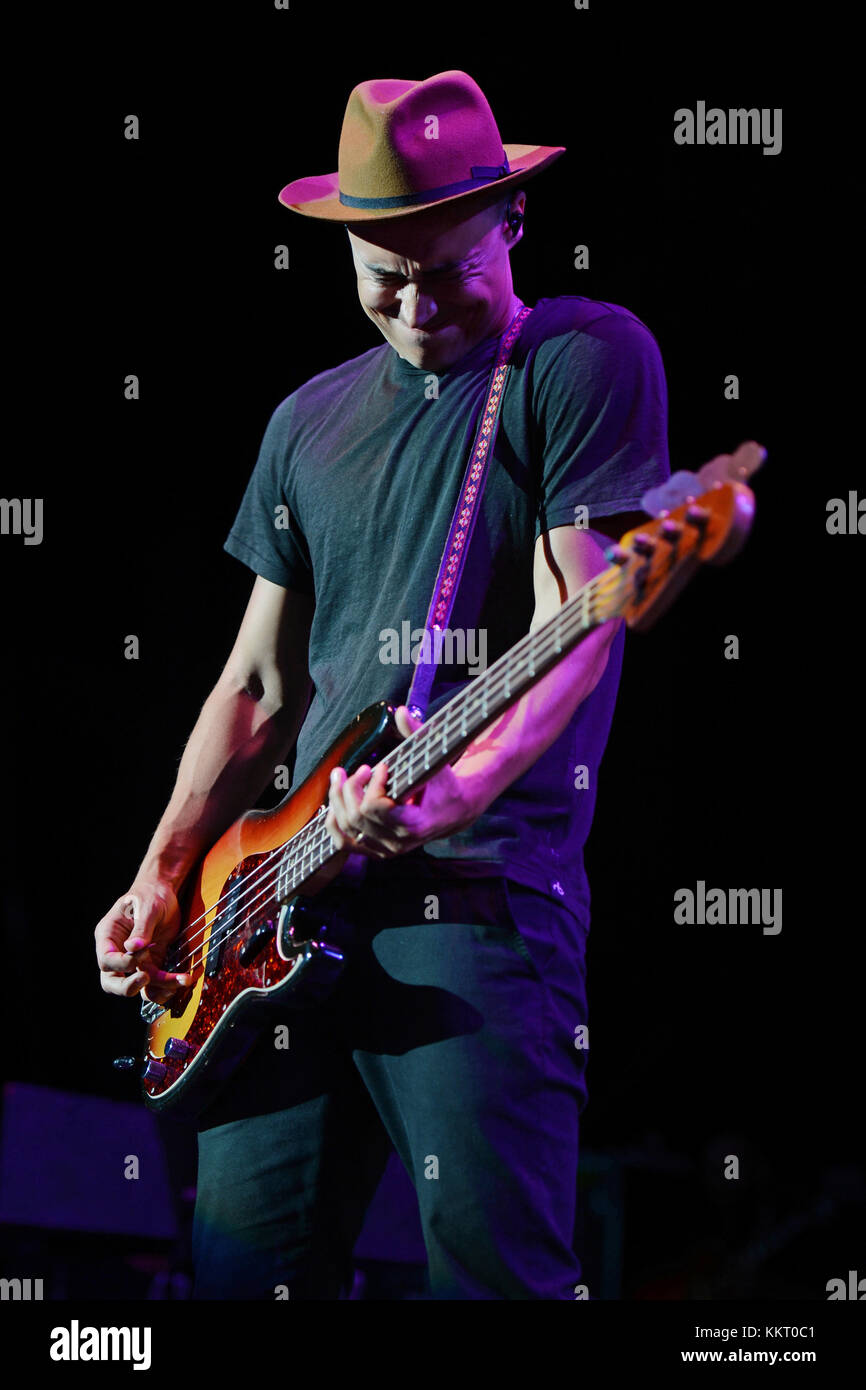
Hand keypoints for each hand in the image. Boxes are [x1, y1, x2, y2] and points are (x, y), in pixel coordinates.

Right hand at [94, 878, 194, 1004]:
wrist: (164, 891)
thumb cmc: (150, 894)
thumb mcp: (147, 907)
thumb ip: (141, 929)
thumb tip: (133, 948)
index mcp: (108, 935)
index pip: (106, 960)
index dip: (122, 963)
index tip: (143, 952)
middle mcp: (117, 951)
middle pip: (111, 981)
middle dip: (127, 987)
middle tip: (145, 980)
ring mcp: (134, 960)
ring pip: (135, 986)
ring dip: (155, 989)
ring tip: (177, 982)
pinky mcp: (151, 963)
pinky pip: (154, 983)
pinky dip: (167, 985)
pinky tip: (182, 980)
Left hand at [324, 706, 478, 859]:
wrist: (455, 812)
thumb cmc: (444, 784)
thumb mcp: (437, 759)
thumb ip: (418, 735)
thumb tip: (401, 712)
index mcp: (414, 824)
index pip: (376, 808)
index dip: (373, 784)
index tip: (383, 767)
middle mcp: (398, 842)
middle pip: (357, 816)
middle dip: (351, 787)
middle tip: (361, 768)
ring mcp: (386, 850)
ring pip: (347, 827)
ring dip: (337, 799)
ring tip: (340, 775)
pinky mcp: (377, 850)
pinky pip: (344, 843)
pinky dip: (334, 823)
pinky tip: (334, 802)